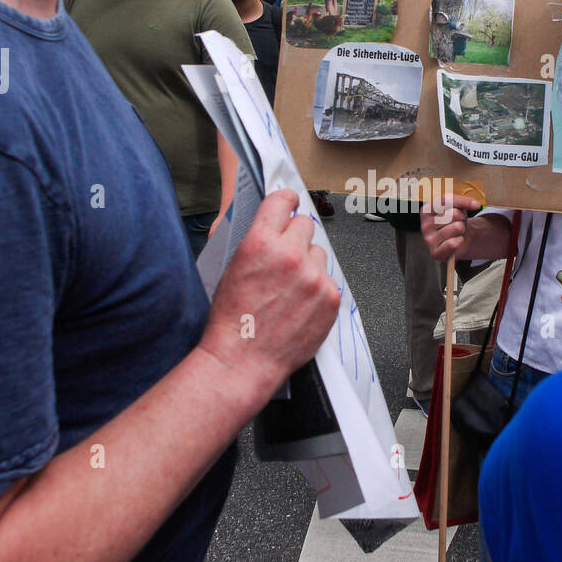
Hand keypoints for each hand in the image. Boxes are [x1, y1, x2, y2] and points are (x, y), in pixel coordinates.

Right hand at [198, 189, 339, 404]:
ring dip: (308, 264)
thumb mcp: (233, 269)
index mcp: (260, 242)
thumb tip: (273, 228)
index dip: (286, 201)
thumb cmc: (232, 322)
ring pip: (319, 253)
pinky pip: (328, 280)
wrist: (243, 361)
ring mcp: (314, 277)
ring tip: (290, 289)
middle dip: (295, 237)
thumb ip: (257, 243)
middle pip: (305, 225)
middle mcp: (290, 255)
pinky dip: (317, 290)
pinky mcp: (330, 297)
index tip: (289, 203)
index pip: (282, 201)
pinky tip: (300, 305)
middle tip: (285, 258)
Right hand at [420, 193, 480, 260]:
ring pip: (457, 227)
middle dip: (462, 217)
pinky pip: (453, 243)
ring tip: (457, 231)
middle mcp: (424, 225)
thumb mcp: (457, 208)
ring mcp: (429, 239)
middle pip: (453, 214)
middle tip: (459, 221)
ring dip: (462, 229)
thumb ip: (463, 202)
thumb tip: (475, 204)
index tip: (476, 205)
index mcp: (426, 210)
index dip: (463, 201)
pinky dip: (460, 241)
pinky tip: (457, 241)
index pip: (444, 199)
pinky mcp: (435, 253)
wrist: (455, 240)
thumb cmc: (454, 222)